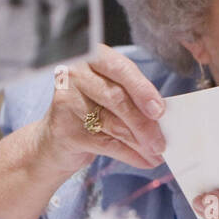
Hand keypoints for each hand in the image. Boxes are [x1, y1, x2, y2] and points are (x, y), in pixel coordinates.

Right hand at [36, 44, 166, 175]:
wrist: (56, 139)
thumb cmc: (92, 111)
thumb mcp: (113, 95)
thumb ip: (134, 97)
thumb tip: (162, 115)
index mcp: (93, 57)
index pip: (121, 69)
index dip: (142, 90)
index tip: (159, 110)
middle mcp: (76, 74)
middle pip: (117, 99)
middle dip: (144, 123)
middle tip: (162, 142)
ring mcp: (67, 101)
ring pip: (113, 124)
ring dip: (141, 143)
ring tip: (157, 154)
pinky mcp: (65, 129)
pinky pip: (106, 144)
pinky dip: (130, 155)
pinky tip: (144, 160)